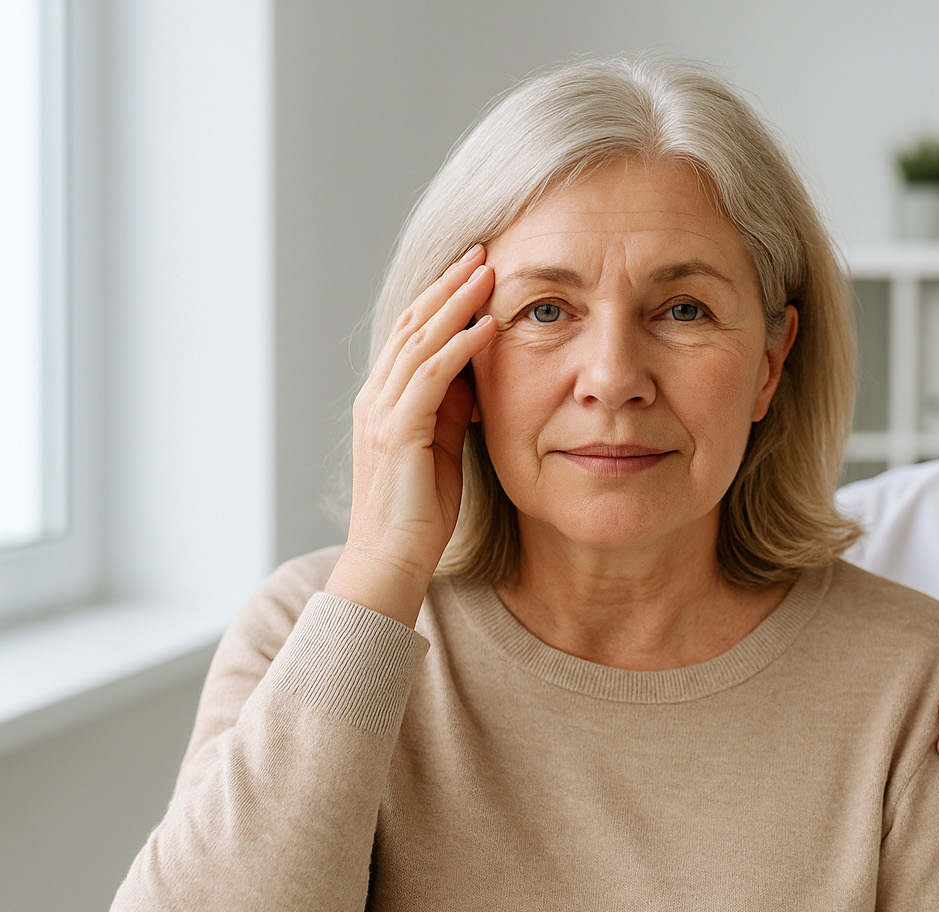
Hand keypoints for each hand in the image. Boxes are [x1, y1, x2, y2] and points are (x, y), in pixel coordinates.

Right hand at [327, 244, 496, 625]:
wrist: (390, 562)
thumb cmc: (420, 514)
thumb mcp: (442, 449)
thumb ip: (450, 410)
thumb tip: (475, 374)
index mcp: (384, 400)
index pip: (413, 334)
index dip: (442, 298)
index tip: (476, 268)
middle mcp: (376, 398)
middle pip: (414, 324)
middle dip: (449, 284)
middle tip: (483, 250)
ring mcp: (382, 413)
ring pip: (420, 341)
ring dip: (457, 303)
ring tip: (489, 272)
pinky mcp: (397, 432)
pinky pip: (431, 377)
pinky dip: (460, 347)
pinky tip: (488, 326)